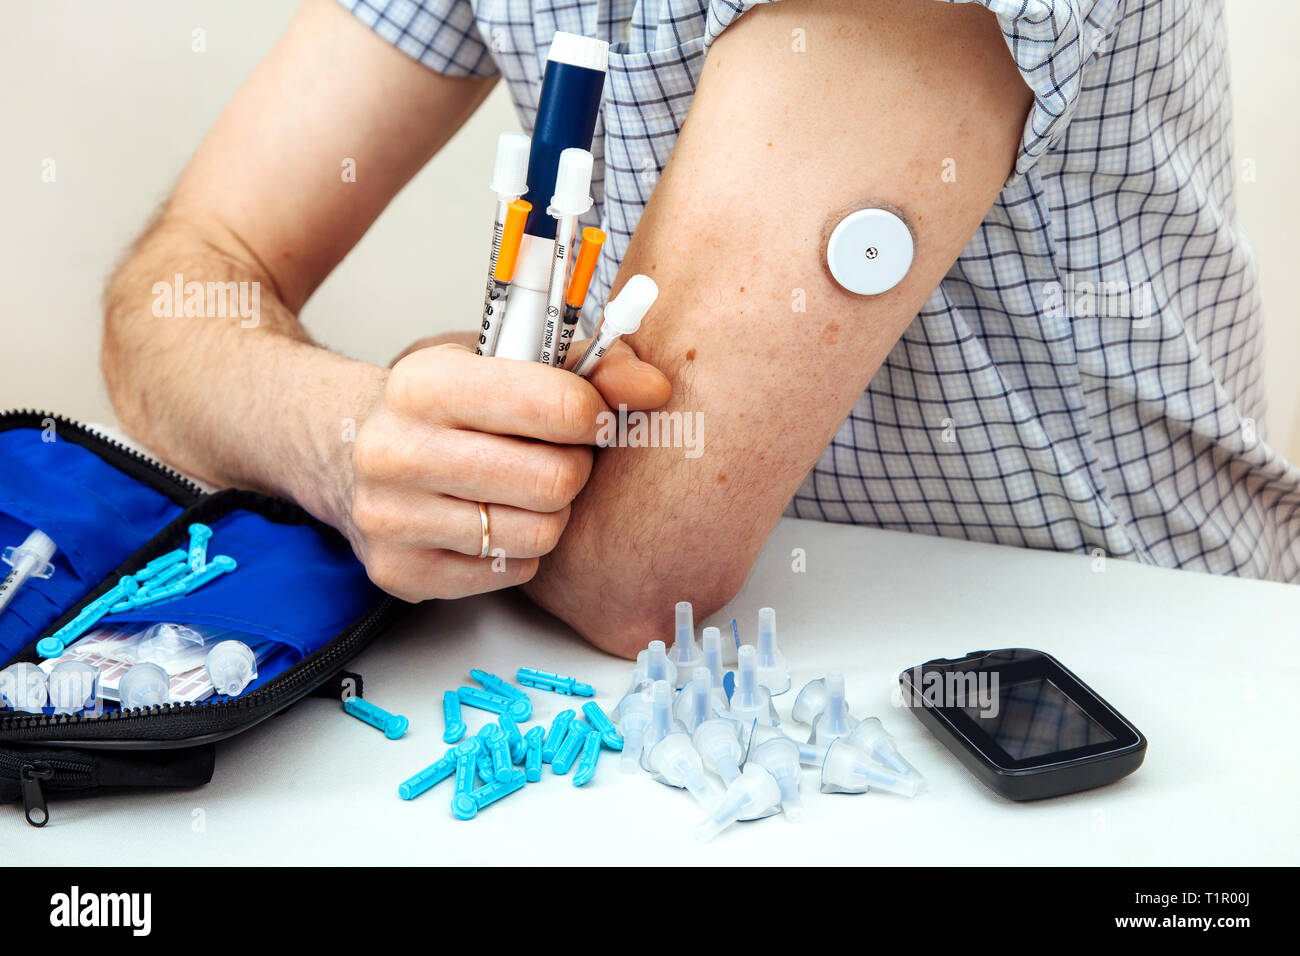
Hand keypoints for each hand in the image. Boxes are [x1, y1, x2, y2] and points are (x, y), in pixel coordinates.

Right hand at [340, 342, 668, 600]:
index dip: (595, 414)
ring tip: (523, 488)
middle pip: (554, 481)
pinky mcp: (399, 572)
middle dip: (573, 468)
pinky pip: (512, 571)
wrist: (345, 446)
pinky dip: (520, 548)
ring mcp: (391, 519)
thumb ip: (587, 366)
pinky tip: (491, 518)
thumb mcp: (503, 360)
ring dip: (551, 512)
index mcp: (424, 383)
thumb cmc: (442, 402)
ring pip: (539, 534)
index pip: (554, 406)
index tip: (592, 416)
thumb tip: (652, 387)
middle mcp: (396, 452)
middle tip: (556, 456)